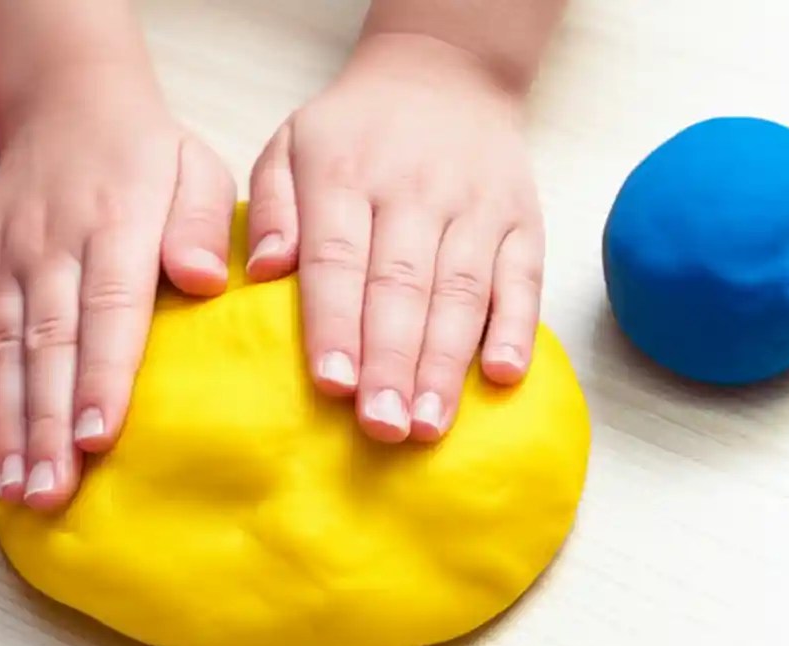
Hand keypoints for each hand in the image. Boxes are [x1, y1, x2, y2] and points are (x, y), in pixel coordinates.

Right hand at [0, 68, 235, 509]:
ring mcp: (6, 256)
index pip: (109, 308)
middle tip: (52, 495)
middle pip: (50, 344)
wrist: (65, 103)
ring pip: (5, 349)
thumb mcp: (194, 167)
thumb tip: (203, 279)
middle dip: (48, 425)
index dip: (102, 376)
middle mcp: (52, 244)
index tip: (99, 438)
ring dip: (11, 422)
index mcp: (115, 223)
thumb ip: (201, 223)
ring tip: (17, 489)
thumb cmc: (147, 154)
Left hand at [246, 32, 545, 443]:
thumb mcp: (290, 145)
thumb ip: (271, 208)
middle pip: (401, 286)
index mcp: (343, 173)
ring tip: (430, 425)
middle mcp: (413, 189)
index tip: (332, 387)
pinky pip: (522, 277)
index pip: (339, 259)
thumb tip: (265, 270)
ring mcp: (474, 204)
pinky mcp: (521, 218)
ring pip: (461, 291)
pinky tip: (501, 376)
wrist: (445, 73)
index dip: (336, 325)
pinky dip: (517, 328)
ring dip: (446, 363)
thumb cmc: (352, 132)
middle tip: (383, 429)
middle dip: (392, 362)